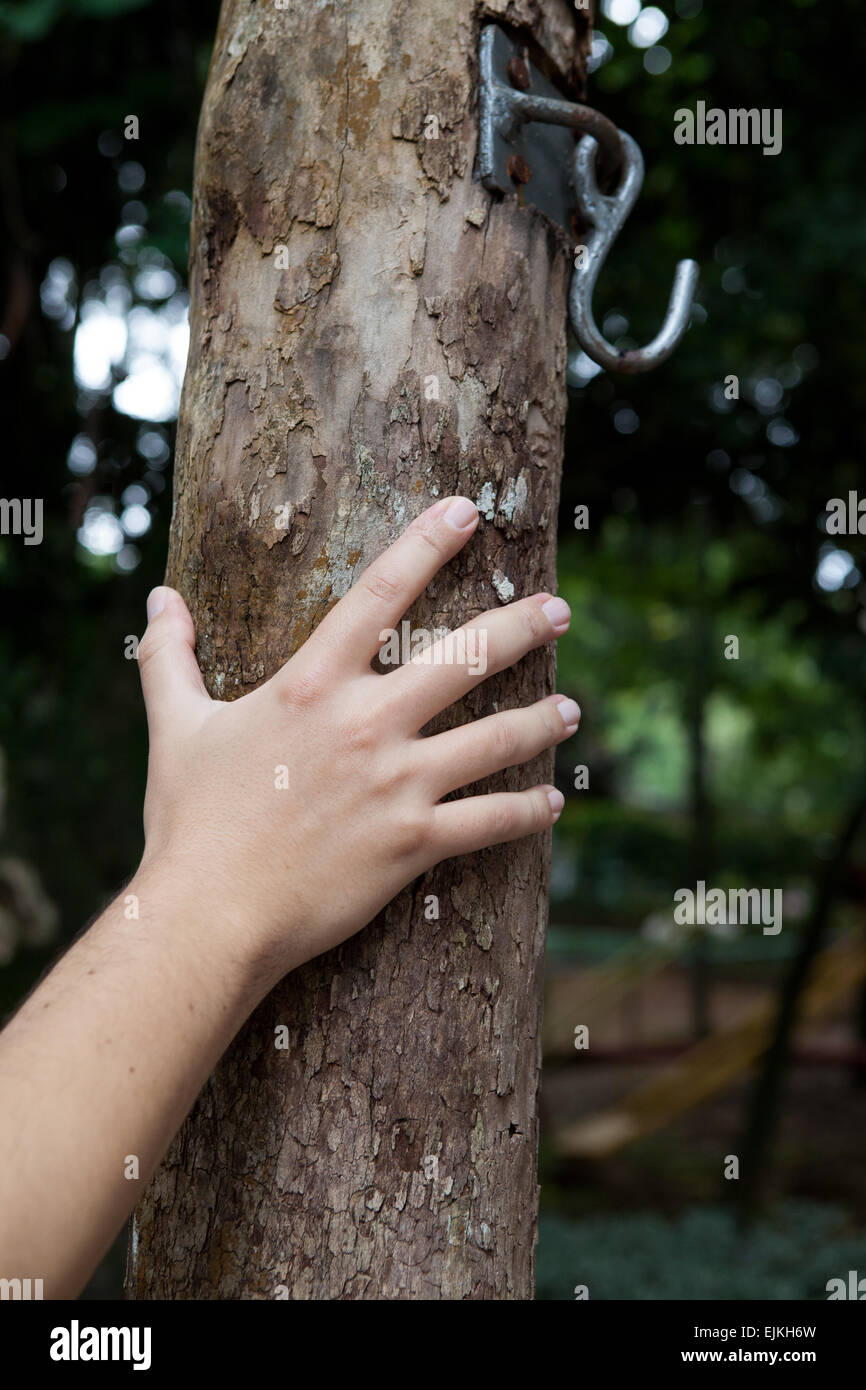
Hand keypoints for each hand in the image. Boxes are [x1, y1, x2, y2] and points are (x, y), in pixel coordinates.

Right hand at [135, 495, 578, 979]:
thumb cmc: (191, 821)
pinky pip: (489, 822)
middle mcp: (365, 723)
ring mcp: (396, 783)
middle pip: (464, 656)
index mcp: (311, 685)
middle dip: (521, 625)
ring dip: (542, 720)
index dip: (427, 543)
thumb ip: (170, 657)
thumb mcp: (176, 728)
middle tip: (559, 608)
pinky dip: (527, 812)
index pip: (379, 592)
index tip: (468, 510)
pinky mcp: (412, 843)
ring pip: (495, 738)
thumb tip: (160, 598)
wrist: (210, 914)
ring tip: (572, 710)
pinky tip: (552, 803)